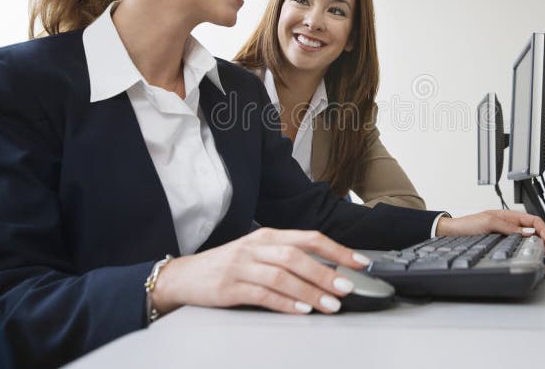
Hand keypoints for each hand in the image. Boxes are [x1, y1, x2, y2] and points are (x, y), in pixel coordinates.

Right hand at [151, 228, 370, 316]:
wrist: (184, 276)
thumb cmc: (227, 265)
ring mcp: (242, 266)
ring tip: (330, 304)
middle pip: (297, 255)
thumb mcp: (258, 253)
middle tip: (348, 287)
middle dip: (326, 272)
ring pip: (282, 275)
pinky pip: (262, 294)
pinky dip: (284, 302)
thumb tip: (329, 271)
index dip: (337, 250)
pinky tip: (300, 310)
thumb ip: (287, 258)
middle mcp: (256, 247)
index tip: (359, 263)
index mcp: (267, 235)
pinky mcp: (229, 287)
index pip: (309, 238)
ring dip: (310, 291)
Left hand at [436, 210, 544, 254]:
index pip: (533, 220)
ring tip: (540, 251)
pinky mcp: (501, 241)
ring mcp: (506, 232)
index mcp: (509, 215)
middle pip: (533, 228)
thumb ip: (508, 227)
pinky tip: (527, 252)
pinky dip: (526, 247)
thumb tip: (527, 232)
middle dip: (543, 238)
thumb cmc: (468, 224)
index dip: (542, 230)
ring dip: (536, 243)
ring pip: (527, 237)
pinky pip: (517, 243)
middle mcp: (509, 223)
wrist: (453, 232)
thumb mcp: (489, 222)